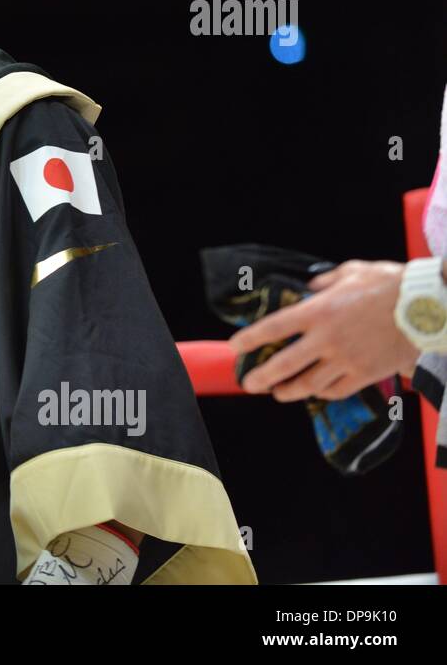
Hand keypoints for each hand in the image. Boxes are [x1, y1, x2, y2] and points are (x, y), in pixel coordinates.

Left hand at [230, 260, 420, 401]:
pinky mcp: (366, 373)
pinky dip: (322, 393)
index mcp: (318, 311)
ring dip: (289, 391)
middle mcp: (327, 338)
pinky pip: (336, 390)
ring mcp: (346, 359)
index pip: (273, 327)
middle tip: (248, 384)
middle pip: (284, 364)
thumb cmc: (390, 284)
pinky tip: (315, 392)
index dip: (250, 339)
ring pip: (308, 384)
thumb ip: (326, 280)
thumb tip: (311, 286)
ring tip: (277, 393)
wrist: (427, 306)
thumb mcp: (352, 271)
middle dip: (261, 377)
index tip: (236, 347)